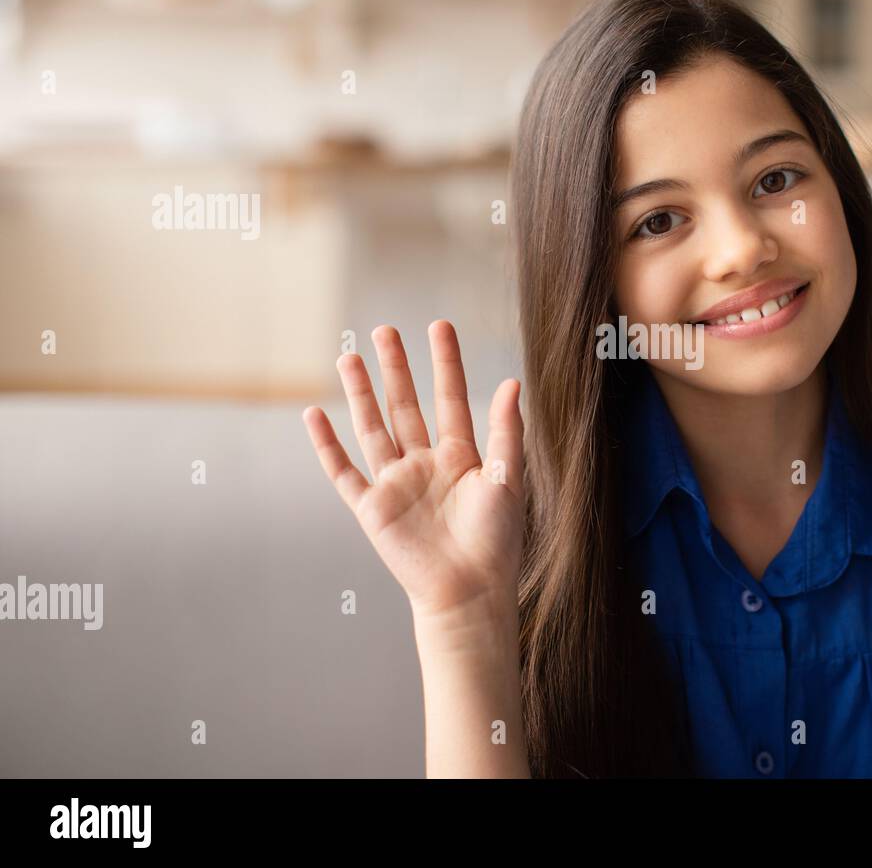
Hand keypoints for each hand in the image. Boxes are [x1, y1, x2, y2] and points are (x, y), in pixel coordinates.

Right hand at [302, 321, 524, 629]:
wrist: (469, 591)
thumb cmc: (495, 541)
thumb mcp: (508, 479)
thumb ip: (506, 431)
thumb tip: (511, 381)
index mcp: (461, 456)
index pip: (450, 398)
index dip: (445, 362)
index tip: (439, 325)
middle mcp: (425, 464)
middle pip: (405, 405)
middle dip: (395, 368)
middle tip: (383, 330)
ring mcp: (396, 484)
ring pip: (372, 428)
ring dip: (359, 394)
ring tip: (348, 357)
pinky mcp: (371, 508)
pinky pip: (343, 471)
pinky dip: (327, 444)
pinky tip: (314, 415)